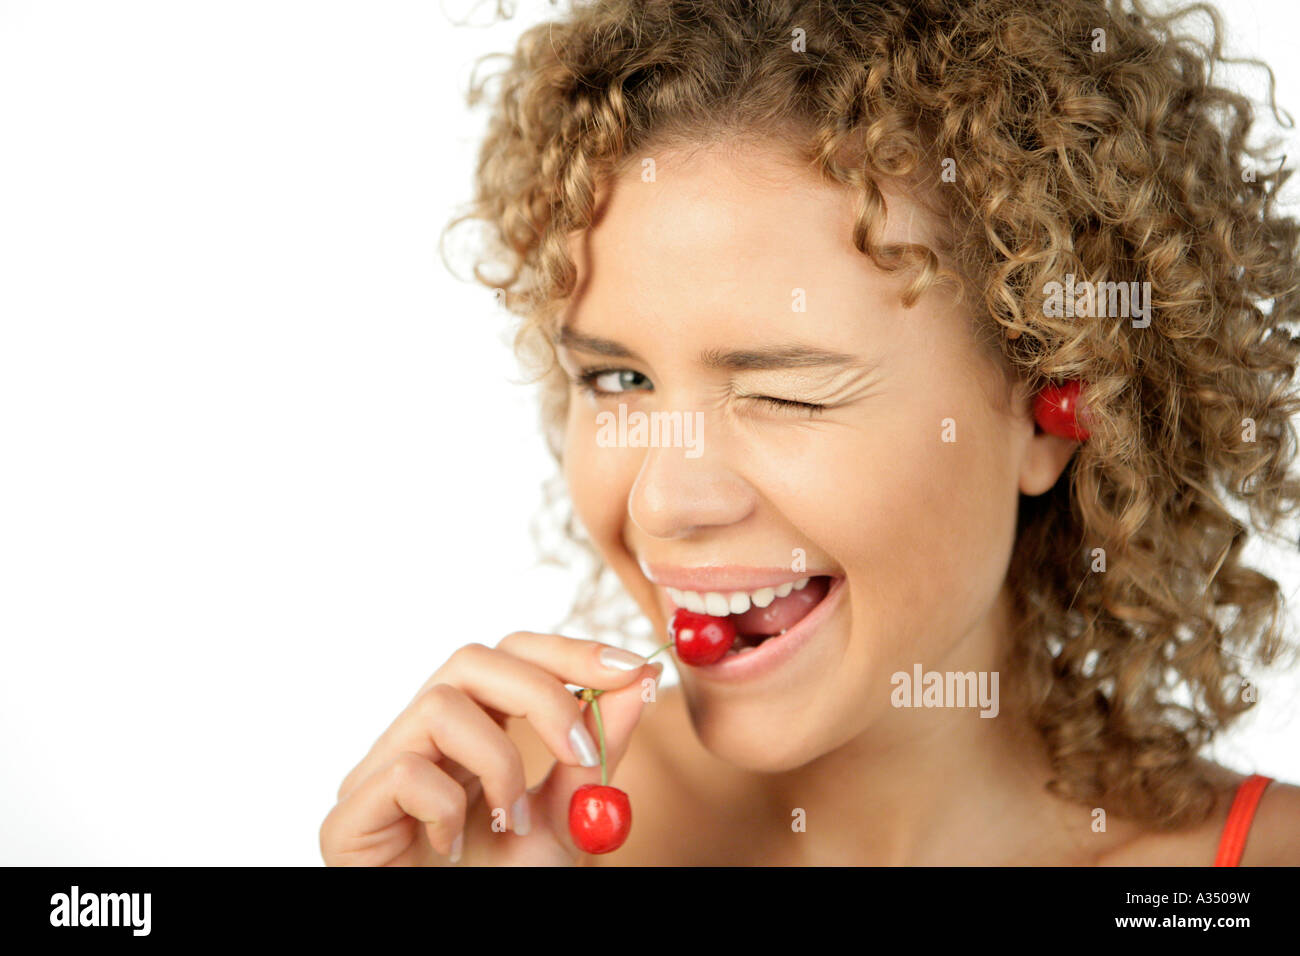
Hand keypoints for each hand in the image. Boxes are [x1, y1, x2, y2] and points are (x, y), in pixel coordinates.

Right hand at [319, 632, 662, 865]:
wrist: (462, 951)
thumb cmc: (502, 890)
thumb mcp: (565, 819)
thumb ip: (592, 755)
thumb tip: (638, 682)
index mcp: (469, 732)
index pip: (510, 655)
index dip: (569, 651)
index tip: (631, 669)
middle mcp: (418, 741)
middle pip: (471, 660)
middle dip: (542, 695)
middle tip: (582, 751)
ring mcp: (376, 775)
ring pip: (438, 705)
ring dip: (498, 762)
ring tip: (513, 822)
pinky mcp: (347, 819)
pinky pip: (404, 774)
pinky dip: (448, 808)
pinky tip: (454, 848)